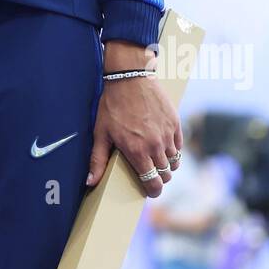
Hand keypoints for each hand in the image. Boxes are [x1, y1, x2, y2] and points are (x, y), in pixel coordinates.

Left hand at [86, 74, 182, 198]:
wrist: (130, 78)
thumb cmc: (112, 105)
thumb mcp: (101, 133)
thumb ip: (97, 160)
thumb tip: (90, 182)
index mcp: (137, 152)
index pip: (153, 183)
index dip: (153, 191)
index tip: (150, 190)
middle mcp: (156, 146)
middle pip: (166, 175)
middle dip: (158, 177)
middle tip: (150, 172)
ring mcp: (167, 134)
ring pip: (174, 161)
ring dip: (166, 164)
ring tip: (156, 158)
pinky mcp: (175, 123)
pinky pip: (179, 145)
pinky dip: (173, 148)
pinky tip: (162, 143)